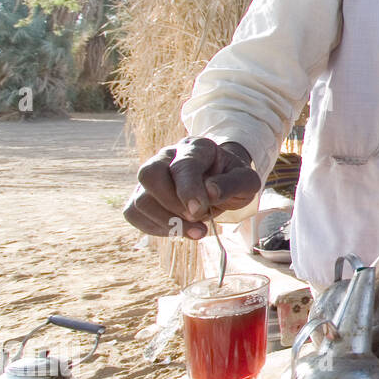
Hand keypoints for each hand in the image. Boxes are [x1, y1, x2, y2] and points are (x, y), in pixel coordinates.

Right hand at [123, 136, 260, 239]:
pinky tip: (177, 229)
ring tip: (195, 230)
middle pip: (149, 175)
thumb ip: (232, 184)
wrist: (221, 182)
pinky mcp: (140, 195)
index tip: (198, 211)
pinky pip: (133, 213)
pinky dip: (154, 227)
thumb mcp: (246, 181)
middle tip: (197, 220)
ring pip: (140, 199)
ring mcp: (150, 175)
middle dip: (171, 205)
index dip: (188, 190)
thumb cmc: (232, 180)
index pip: (182, 165)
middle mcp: (167, 156)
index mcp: (196, 148)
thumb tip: (210, 192)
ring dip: (166, 222)